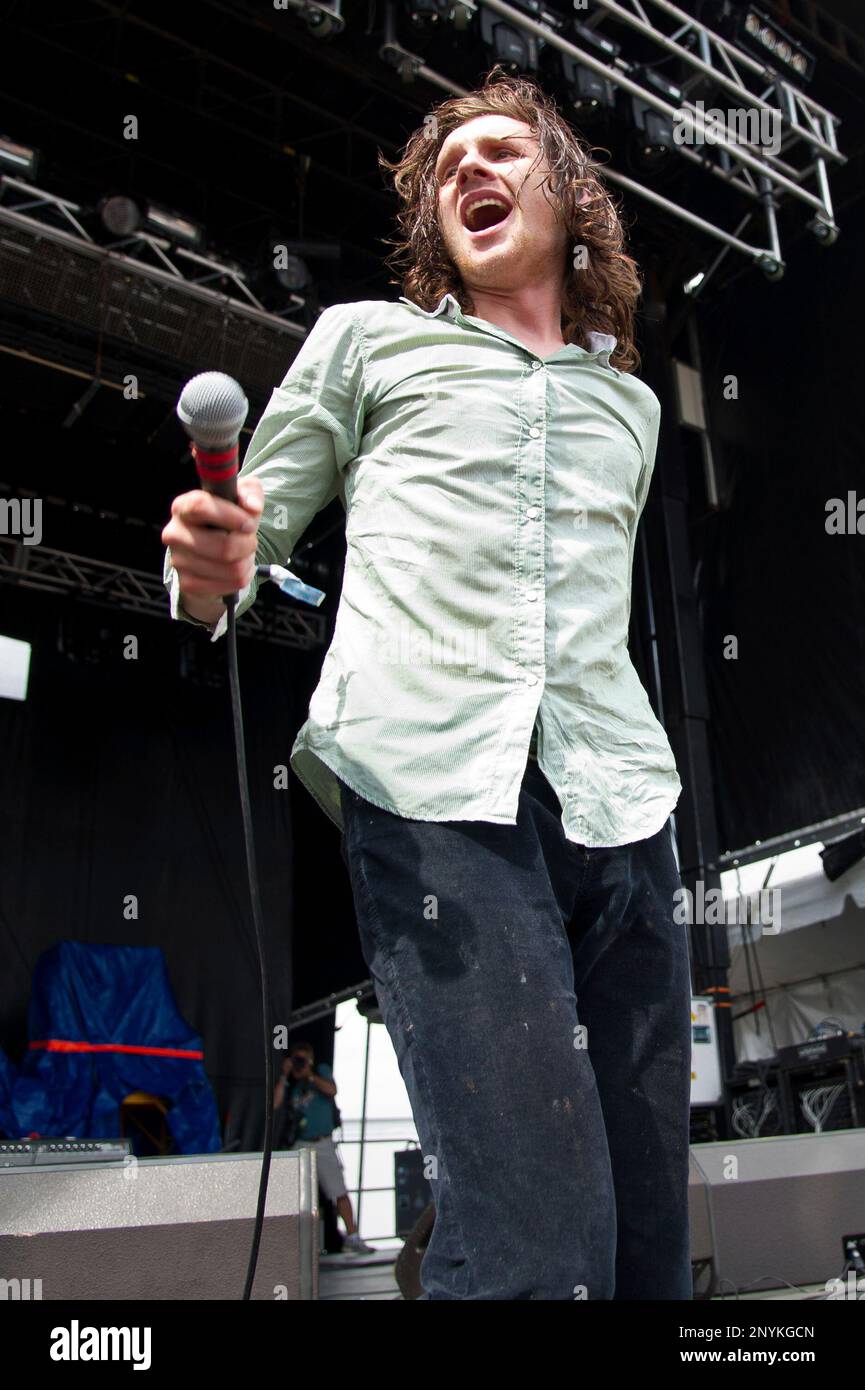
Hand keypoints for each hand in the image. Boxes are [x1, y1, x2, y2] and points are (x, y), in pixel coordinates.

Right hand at [161, 477, 263, 602]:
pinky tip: (237, 569)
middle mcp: (175, 533)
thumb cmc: (227, 520)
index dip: (230, 516)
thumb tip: (252, 506)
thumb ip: (250, 493)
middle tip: (251, 541)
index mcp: (183, 506)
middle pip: (223, 547)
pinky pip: (230, 584)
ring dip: (247, 561)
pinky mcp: (188, 583)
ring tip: (244, 554)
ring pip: (231, 568)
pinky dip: (243, 577)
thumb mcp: (240, 498)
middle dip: (247, 545)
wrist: (213, 554)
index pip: (200, 507)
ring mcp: (179, 560)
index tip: (249, 524)